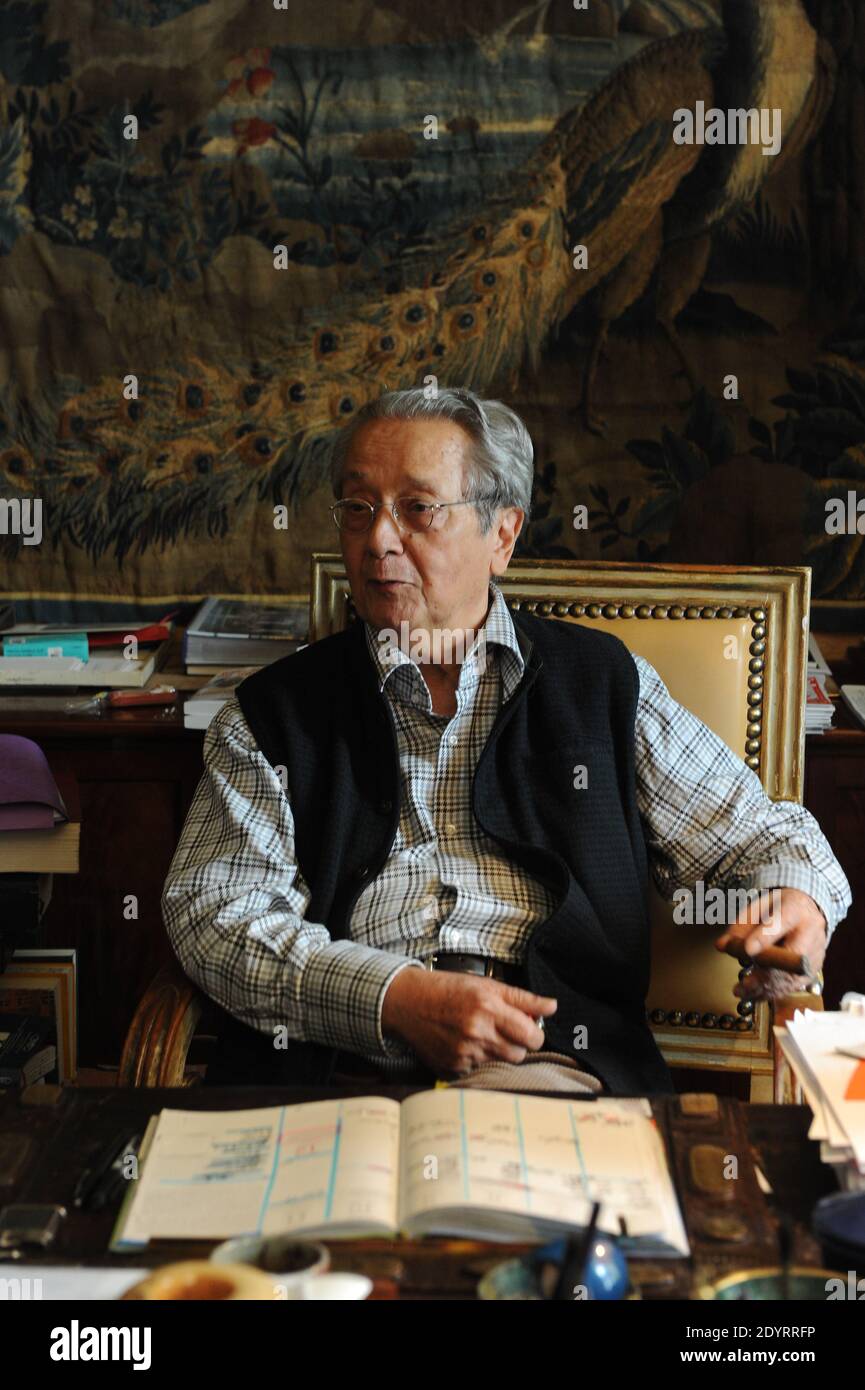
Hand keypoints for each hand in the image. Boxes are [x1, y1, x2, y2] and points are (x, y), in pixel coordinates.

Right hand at [381, 969, 556, 1075]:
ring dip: (496, 1051)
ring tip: (479, 1033)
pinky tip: (462, 1042)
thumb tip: (551, 1006)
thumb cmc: (447, 989)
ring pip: (499, 1062)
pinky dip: (475, 1059)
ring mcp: (464, 1053)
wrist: (407, 1002)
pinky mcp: (452, 1067)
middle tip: (503, 1030)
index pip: (532, 1036)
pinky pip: (477, 1070)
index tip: (528, 1028)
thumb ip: (522, 998)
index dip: (535, 1034)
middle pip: (519, 1054)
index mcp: (489, 1008)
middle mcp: (477, 1032)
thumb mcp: (486, 984)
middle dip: (517, 1044)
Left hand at [714, 887, 827, 1002]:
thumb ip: (740, 926)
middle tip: (744, 983)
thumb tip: (723, 945)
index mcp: (796, 909)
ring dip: (767, 987)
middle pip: (792, 955)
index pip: (782, 922)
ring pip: (794, 975)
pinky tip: (756, 994)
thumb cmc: (779, 908)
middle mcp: (811, 931)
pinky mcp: (813, 968)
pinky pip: (795, 984)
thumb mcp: (757, 907)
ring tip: (743, 992)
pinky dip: (774, 991)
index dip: (765, 937)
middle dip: (767, 973)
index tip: (748, 950)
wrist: (806, 911)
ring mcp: (815, 952)